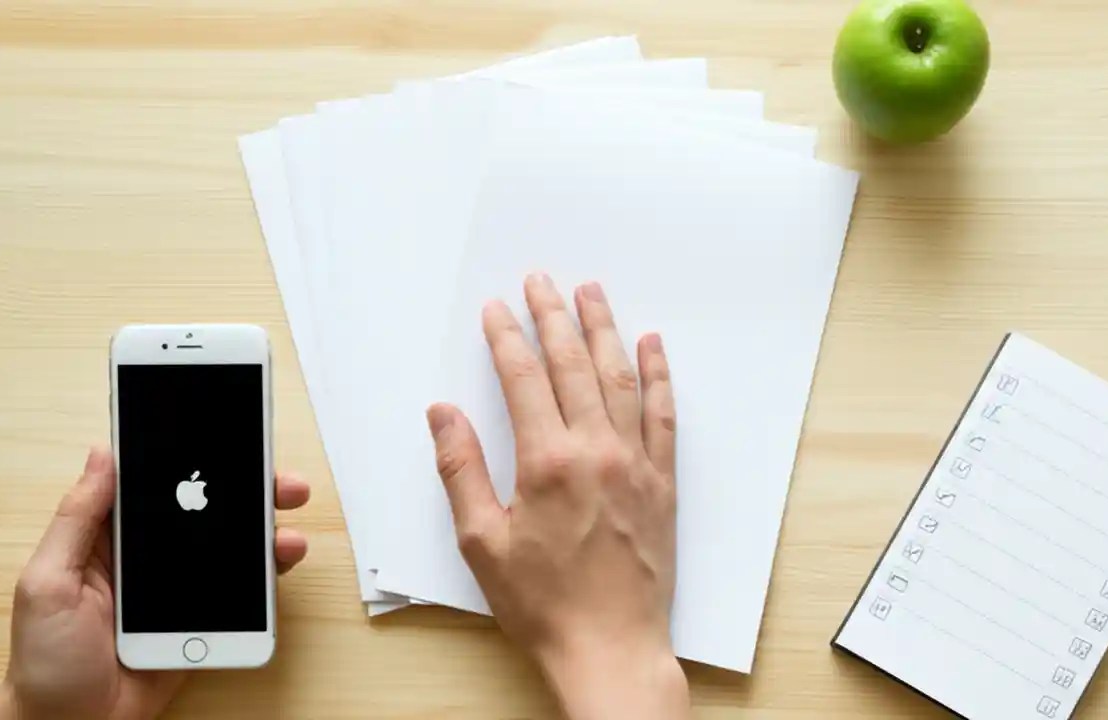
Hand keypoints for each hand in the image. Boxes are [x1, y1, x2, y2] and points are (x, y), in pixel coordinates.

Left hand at [0, 447, 310, 719]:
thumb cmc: (44, 661)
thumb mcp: (47, 582)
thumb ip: (77, 519)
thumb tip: (103, 455)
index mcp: (111, 536)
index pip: (159, 484)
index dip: (196, 459)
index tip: (230, 437)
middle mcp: (150, 555)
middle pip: (209, 509)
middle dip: (252, 490)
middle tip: (284, 484)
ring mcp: (180, 586)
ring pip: (233, 546)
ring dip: (267, 532)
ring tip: (287, 533)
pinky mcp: (201, 618)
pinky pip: (240, 590)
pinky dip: (267, 575)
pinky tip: (282, 562)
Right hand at [427, 274, 688, 719]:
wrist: (610, 649)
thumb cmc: (544, 605)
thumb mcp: (481, 542)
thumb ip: (461, 470)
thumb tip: (443, 414)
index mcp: (548, 462)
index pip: (524, 379)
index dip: (506, 338)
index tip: (496, 310)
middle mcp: (597, 451)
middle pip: (573, 365)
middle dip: (553, 316)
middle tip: (541, 280)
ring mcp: (636, 463)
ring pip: (620, 378)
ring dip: (604, 330)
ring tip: (591, 292)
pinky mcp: (662, 482)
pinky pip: (664, 414)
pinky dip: (659, 375)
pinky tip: (651, 346)